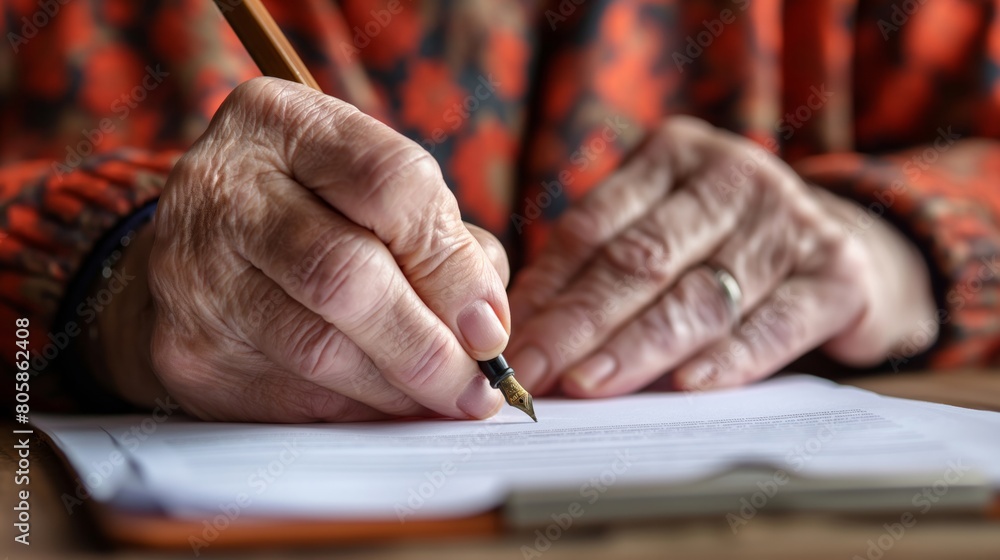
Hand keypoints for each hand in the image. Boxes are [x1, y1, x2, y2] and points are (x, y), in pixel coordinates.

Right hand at [96, 77, 511, 421]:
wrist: (199, 256)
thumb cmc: (310, 213)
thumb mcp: (368, 189)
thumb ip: (437, 239)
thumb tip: (486, 327)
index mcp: (282, 122)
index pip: (392, 183)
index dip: (454, 266)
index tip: (489, 325)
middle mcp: (223, 185)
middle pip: (347, 274)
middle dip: (429, 345)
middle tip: (477, 384)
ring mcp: (192, 269)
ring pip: (318, 347)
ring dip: (398, 387)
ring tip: (443, 397)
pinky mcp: (185, 348)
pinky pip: (289, 394)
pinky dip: (354, 408)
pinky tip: (384, 402)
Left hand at [505, 117, 937, 395]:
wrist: (841, 247)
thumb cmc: (722, 245)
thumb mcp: (661, 231)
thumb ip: (600, 267)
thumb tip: (526, 334)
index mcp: (671, 156)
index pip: (593, 227)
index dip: (548, 290)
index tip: (510, 344)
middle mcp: (730, 177)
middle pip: (640, 260)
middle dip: (578, 325)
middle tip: (534, 373)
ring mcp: (787, 221)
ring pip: (698, 296)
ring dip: (637, 348)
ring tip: (589, 385)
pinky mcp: (837, 272)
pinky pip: (773, 325)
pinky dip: (727, 360)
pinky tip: (686, 387)